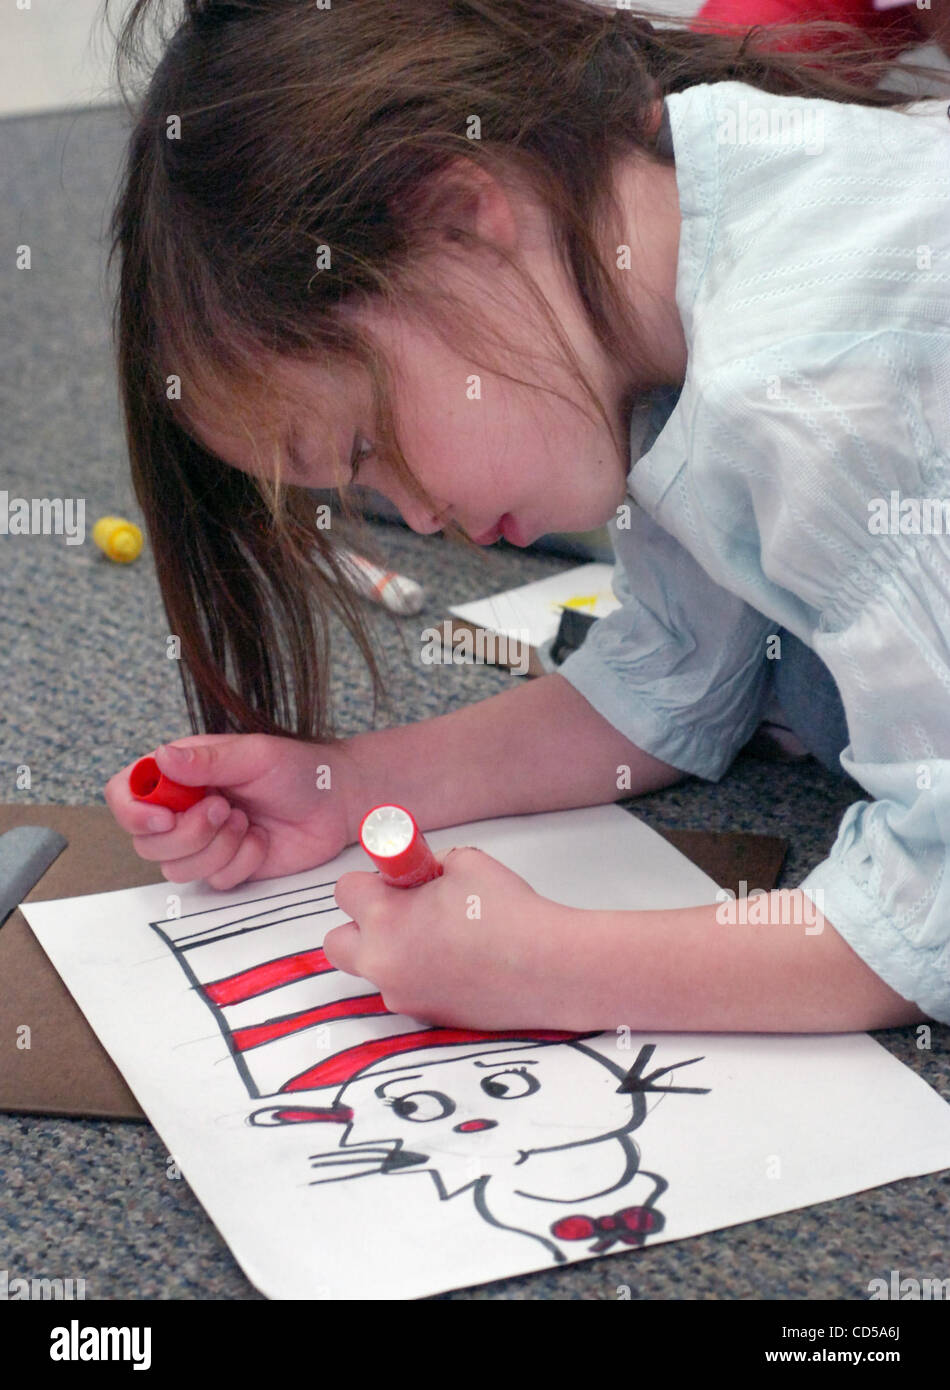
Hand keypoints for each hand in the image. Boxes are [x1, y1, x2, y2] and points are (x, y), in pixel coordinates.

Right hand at [105, 734, 361, 888]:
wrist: (336, 802)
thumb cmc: (297, 768)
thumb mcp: (254, 754)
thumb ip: (206, 760)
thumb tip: (161, 758)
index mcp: (180, 773)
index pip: (125, 792)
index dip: (133, 812)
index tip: (163, 818)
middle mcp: (183, 808)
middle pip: (146, 842)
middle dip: (187, 833)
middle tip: (226, 809)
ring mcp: (203, 841)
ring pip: (175, 868)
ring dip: (215, 848)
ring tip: (246, 820)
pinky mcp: (226, 867)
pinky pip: (213, 880)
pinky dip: (240, 862)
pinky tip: (261, 840)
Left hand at [327, 846, 578, 1030]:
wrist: (550, 968)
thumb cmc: (508, 910)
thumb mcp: (463, 862)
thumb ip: (423, 865)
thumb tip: (409, 872)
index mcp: (386, 919)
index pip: (345, 891)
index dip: (372, 880)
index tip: (397, 879)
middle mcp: (383, 963)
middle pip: (337, 942)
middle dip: (362, 923)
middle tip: (402, 912)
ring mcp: (402, 996)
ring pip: (372, 970)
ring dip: (389, 952)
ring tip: (437, 939)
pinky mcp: (425, 1018)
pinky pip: (403, 991)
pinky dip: (417, 977)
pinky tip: (457, 965)